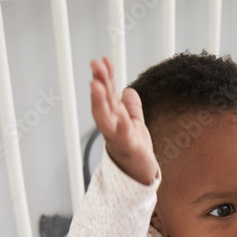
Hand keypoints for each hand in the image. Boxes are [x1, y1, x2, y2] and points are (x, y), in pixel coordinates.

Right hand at [90, 56, 158, 184]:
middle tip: (95, 66)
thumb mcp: (135, 124)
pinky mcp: (130, 150)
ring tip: (97, 86)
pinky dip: (121, 129)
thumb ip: (131, 108)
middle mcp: (112, 126)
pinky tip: (122, 119)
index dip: (105, 77)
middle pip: (103, 102)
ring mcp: (118, 138)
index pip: (108, 94)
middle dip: (99, 84)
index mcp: (115, 118)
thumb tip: (127, 90)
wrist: (141, 176)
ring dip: (100, 102)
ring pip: (105, 118)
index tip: (103, 60)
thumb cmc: (136, 151)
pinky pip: (124, 139)